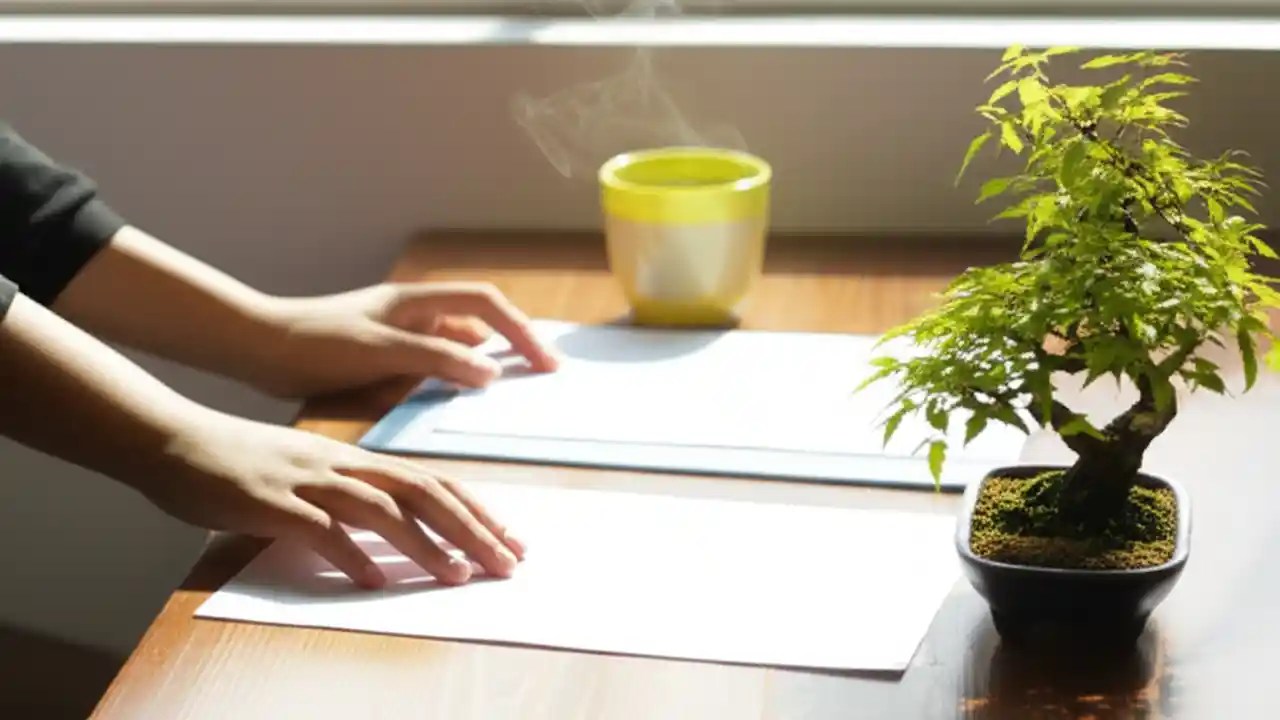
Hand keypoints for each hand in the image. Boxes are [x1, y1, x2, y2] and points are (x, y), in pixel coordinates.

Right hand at [149, 410, 522, 588]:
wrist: (174, 441)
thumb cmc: (244, 462)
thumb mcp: (311, 471)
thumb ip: (352, 495)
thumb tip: (395, 531)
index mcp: (356, 460)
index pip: (433, 482)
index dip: (476, 511)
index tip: (509, 540)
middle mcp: (342, 466)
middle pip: (424, 493)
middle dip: (472, 530)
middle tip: (506, 563)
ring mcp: (307, 482)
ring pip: (382, 511)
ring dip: (425, 546)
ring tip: (457, 576)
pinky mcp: (270, 503)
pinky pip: (319, 531)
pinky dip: (351, 556)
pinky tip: (374, 582)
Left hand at [256, 282, 561, 397]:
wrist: (259, 349)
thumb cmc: (316, 343)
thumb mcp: (381, 351)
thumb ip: (437, 359)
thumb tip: (491, 372)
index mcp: (417, 302)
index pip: (487, 305)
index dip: (521, 330)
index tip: (544, 362)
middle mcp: (415, 315)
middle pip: (482, 323)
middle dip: (516, 344)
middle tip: (544, 376)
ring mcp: (401, 336)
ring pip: (460, 345)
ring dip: (489, 363)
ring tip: (515, 392)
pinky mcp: (386, 359)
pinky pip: (435, 366)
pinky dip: (458, 379)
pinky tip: (462, 403)